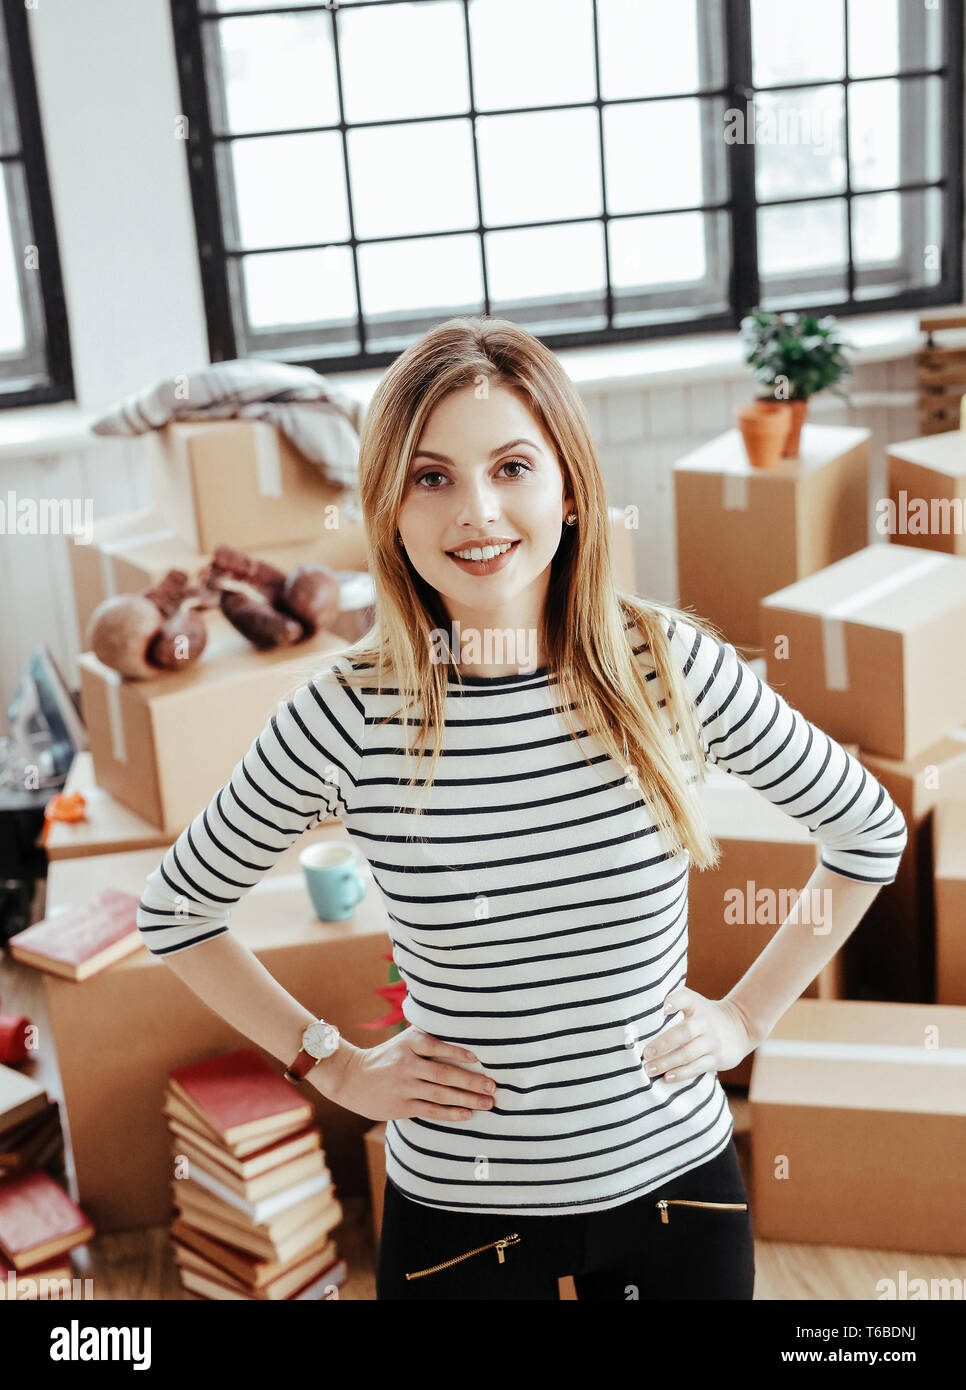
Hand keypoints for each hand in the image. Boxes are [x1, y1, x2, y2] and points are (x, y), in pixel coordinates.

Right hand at [313, 1028, 497, 1123]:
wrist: (351, 1078)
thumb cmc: (386, 1057)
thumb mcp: (403, 1041)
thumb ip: (427, 1040)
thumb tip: (464, 1043)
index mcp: (408, 1044)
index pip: (436, 1046)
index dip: (457, 1052)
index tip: (478, 1059)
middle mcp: (406, 1064)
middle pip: (444, 1074)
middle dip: (472, 1081)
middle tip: (493, 1086)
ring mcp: (404, 1087)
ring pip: (441, 1094)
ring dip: (468, 1100)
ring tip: (488, 1103)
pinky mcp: (402, 1106)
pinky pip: (431, 1110)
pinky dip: (451, 1113)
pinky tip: (467, 1115)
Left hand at [641, 987, 759, 1082]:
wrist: (741, 1026)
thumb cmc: (705, 1014)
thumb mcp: (694, 1002)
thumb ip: (674, 1000)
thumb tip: (645, 1006)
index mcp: (696, 1005)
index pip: (685, 999)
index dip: (674, 1002)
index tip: (663, 1007)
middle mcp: (705, 1023)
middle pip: (683, 1033)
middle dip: (663, 1044)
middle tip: (644, 1053)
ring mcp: (712, 1042)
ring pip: (688, 1054)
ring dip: (667, 1063)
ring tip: (649, 1069)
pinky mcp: (718, 1059)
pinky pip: (697, 1067)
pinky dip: (682, 1073)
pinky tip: (667, 1077)